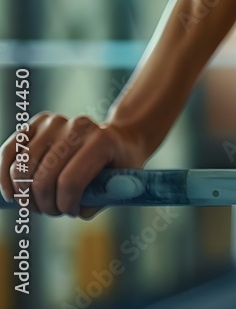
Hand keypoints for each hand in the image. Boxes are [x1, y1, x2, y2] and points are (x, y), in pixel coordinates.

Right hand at [1, 112, 147, 218]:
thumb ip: (101, 199)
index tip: (70, 212)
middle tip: (51, 211)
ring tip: (36, 204)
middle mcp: (78, 126)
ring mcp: (56, 121)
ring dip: (25, 194)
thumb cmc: (119, 164)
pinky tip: (12, 193)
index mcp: (102, 141)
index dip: (65, 204)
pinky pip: (10, 151)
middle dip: (44, 203)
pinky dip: (5, 175)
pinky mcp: (37, 123)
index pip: (71, 181)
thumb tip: (77, 209)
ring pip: (23, 167)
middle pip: (44, 176)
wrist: (118, 138)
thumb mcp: (124, 183)